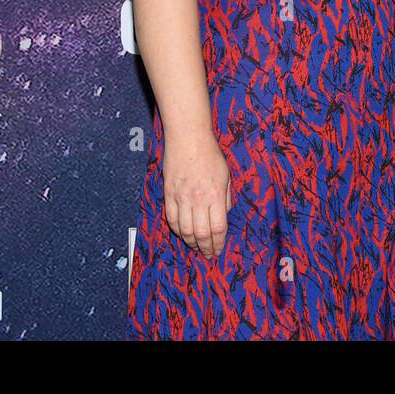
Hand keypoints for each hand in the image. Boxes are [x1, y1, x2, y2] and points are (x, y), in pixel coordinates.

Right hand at [162, 132, 231, 259]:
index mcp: (215, 195)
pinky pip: (171, 219)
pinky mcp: (168, 194)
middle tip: (208, 255)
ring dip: (191, 243)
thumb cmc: (210, 154)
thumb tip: (224, 215)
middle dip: (205, 248)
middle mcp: (198, 199)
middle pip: (201, 234)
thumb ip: (225, 198)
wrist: (188, 138)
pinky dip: (177, 230)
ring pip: (184, 230)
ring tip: (196, 248)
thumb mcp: (226, 175)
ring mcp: (181, 197)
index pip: (217, 228)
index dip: (218, 243)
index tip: (219, 250)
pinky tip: (182, 234)